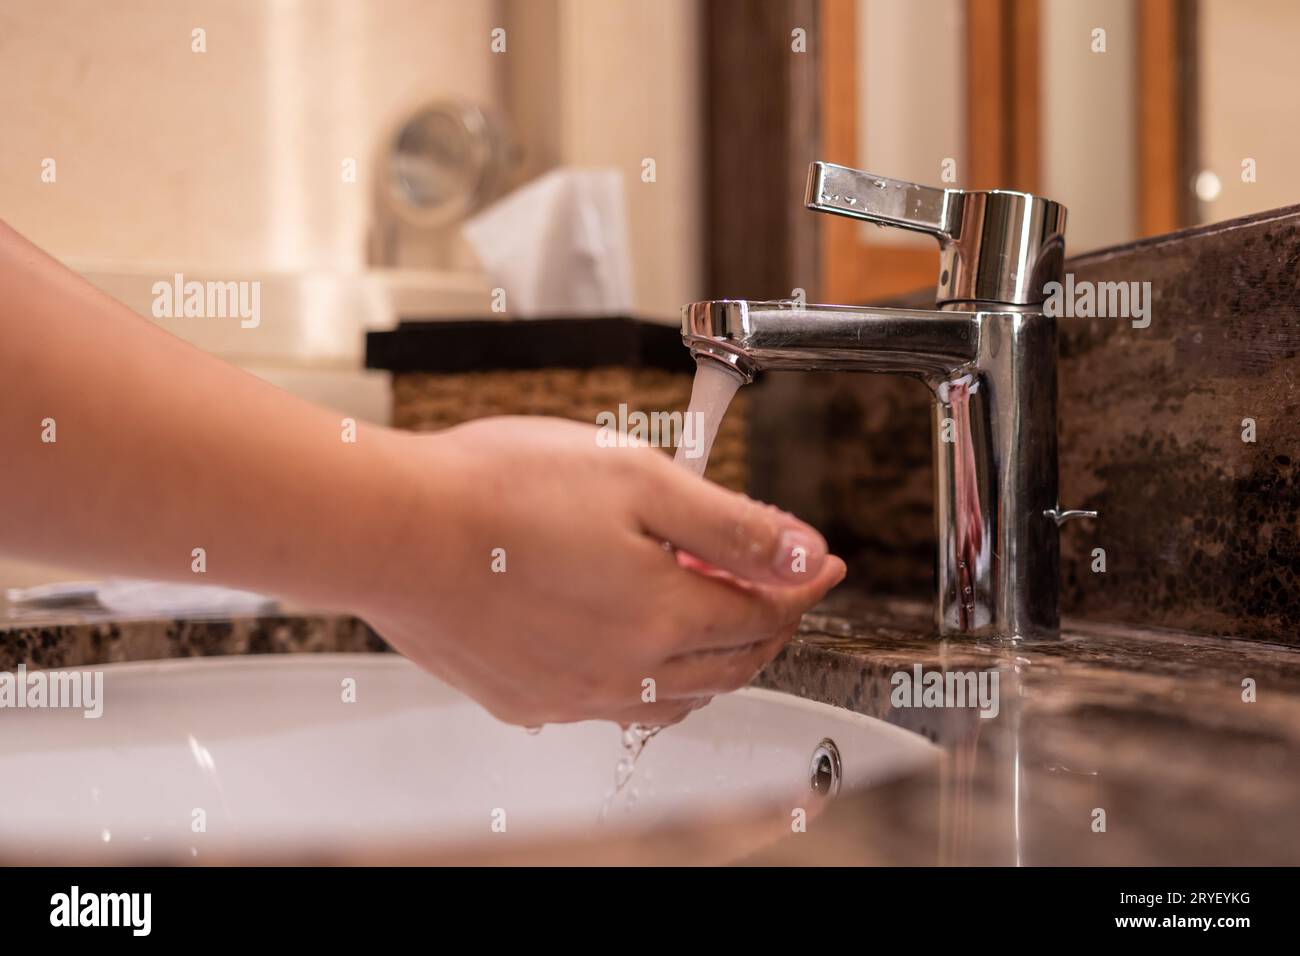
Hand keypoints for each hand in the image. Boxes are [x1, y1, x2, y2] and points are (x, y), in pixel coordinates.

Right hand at [361, 416, 845, 726]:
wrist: (390, 529)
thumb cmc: (500, 492)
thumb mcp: (640, 479)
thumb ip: (731, 525)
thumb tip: (805, 555)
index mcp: (663, 618)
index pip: (765, 613)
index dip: (802, 583)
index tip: (823, 563)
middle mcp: (623, 675)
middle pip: (728, 663)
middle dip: (767, 623)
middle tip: (778, 589)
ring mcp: (570, 697)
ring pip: (673, 695)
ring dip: (711, 658)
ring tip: (712, 615)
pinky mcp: (522, 700)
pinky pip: (608, 704)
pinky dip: (644, 679)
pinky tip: (631, 647)